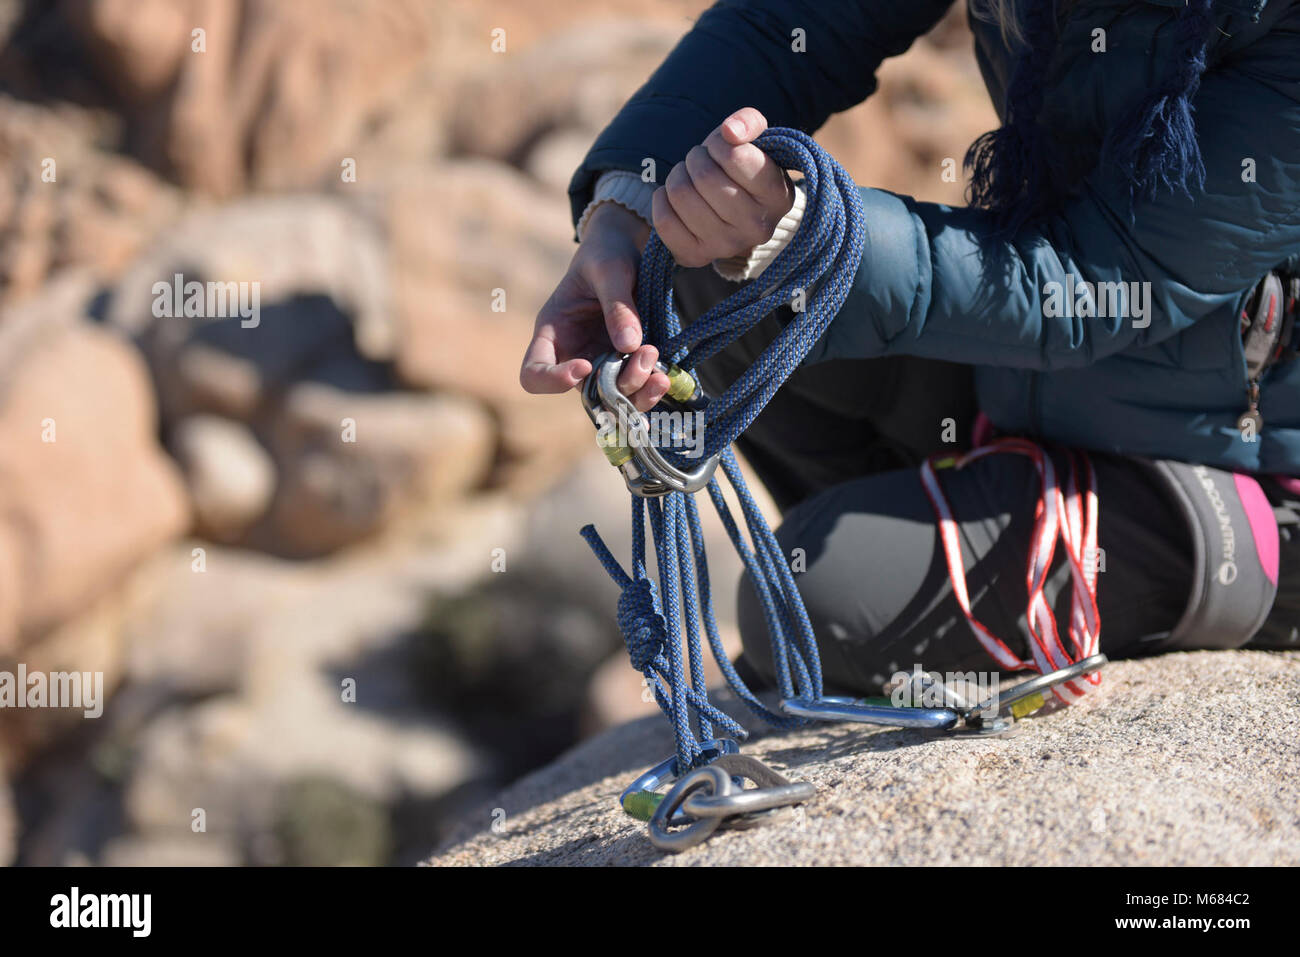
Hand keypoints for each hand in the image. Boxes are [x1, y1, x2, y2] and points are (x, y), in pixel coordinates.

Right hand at [520, 202, 670, 412]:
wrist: (628, 249)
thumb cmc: (607, 253)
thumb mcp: (610, 270)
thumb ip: (618, 306)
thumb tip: (629, 346)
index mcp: (553, 333)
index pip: (534, 374)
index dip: (554, 380)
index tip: (583, 366)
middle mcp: (574, 354)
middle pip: (585, 392)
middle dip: (616, 386)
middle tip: (647, 355)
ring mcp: (601, 362)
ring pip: (614, 398)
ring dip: (638, 391)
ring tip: (660, 367)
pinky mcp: (627, 363)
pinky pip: (635, 389)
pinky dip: (650, 389)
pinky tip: (666, 377)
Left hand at [652, 107, 794, 267]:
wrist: (732, 212)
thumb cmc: (742, 170)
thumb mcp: (753, 141)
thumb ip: (749, 122)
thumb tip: (730, 131)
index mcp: (779, 196)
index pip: (735, 156)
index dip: (719, 143)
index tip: (721, 147)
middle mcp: (757, 228)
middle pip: (704, 176)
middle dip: (696, 158)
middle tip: (701, 161)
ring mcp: (726, 246)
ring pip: (681, 194)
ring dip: (678, 176)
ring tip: (689, 178)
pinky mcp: (696, 257)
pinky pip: (664, 220)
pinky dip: (662, 200)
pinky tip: (675, 199)